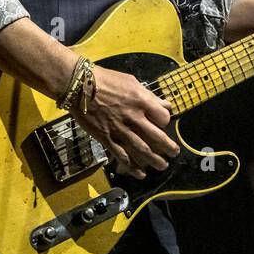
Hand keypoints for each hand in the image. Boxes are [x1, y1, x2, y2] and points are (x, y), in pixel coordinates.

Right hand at [70, 64, 180, 178]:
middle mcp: (133, 117)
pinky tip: (140, 173)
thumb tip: (165, 104)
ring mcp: (119, 129)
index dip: (165, 122)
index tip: (163, 124)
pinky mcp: (106, 138)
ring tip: (162, 166)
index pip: (163, 117)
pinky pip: (122, 155)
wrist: (79, 85)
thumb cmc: (105, 80)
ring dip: (154, 160)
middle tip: (174, 153)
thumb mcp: (131, 81)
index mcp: (141, 101)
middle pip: (156, 137)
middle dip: (168, 147)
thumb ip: (149, 95)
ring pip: (142, 149)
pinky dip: (132, 166)